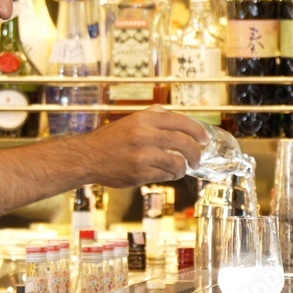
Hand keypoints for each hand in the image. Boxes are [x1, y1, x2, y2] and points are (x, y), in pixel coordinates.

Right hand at [78, 106, 205, 187]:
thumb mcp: (131, 120)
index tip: (205, 138)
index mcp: (144, 118)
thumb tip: (177, 118)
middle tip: (198, 159)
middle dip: (196, 153)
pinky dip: (169, 175)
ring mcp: (142, 154)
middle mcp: (144, 134)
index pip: (181, 122)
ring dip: (183, 168)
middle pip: (184, 143)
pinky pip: (166, 175)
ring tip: (180, 169)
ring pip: (177, 162)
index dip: (198, 131)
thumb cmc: (110, 140)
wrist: (87, 157)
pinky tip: (166, 173)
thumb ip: (153, 117)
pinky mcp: (140, 172)